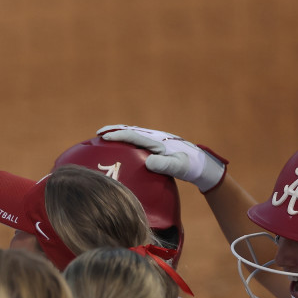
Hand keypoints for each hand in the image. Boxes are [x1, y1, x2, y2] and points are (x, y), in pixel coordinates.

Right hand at [97, 125, 226, 192]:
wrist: (200, 163)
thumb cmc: (189, 166)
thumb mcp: (178, 167)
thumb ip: (165, 164)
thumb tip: (148, 161)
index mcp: (157, 141)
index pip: (133, 135)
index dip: (118, 135)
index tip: (104, 137)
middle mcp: (154, 138)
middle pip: (131, 130)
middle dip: (114, 130)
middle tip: (98, 133)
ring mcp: (154, 141)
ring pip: (133, 134)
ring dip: (119, 134)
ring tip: (104, 139)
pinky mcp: (155, 147)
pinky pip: (136, 141)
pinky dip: (125, 141)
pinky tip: (119, 149)